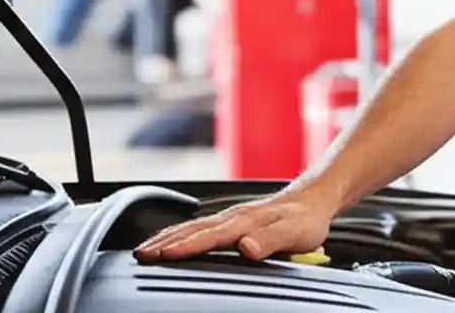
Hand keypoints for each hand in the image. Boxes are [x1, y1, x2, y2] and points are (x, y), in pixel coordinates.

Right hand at [133, 185, 339, 262]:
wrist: (314, 199)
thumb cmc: (305, 219)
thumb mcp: (294, 232)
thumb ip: (270, 240)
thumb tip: (246, 247)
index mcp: (244, 221)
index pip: (208, 236)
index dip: (185, 247)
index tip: (162, 255)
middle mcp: (233, 217)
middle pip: (191, 229)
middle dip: (164, 242)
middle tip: (140, 255)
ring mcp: (231, 218)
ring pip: (192, 226)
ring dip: (167, 237)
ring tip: (145, 248)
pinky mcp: (232, 220)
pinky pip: (199, 227)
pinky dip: (179, 233)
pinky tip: (171, 239)